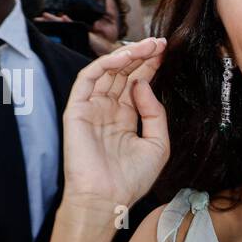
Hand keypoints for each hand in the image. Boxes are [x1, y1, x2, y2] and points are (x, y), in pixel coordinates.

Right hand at [61, 36, 169, 213]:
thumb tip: (142, 83)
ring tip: (146, 45)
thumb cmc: (131, 179)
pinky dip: (106, 64)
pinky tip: (125, 57)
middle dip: (141, 55)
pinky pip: (89, 79)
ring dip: (126, 55)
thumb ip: (154, 113)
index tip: (164, 51)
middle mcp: (107, 110)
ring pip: (107, 72)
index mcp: (125, 118)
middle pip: (123, 74)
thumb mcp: (157, 144)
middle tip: (158, 41)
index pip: (136, 84)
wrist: (107, 199)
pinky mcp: (77, 109)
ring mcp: (91, 108)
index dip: (149, 66)